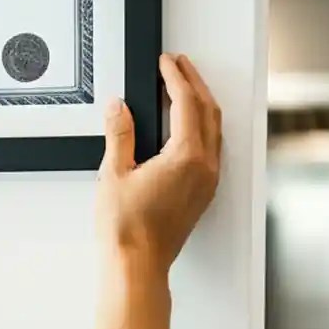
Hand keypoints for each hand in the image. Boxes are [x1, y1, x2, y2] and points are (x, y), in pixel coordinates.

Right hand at [86, 54, 220, 328]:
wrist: (138, 266)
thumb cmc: (127, 230)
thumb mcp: (114, 173)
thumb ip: (120, 134)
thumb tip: (119, 108)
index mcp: (186, 157)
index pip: (186, 103)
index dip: (175, 77)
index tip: (166, 62)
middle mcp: (205, 167)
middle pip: (208, 111)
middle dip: (194, 83)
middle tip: (179, 65)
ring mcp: (208, 181)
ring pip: (214, 129)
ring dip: (201, 104)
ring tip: (185, 88)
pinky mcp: (203, 193)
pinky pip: (212, 148)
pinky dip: (202, 127)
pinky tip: (188, 127)